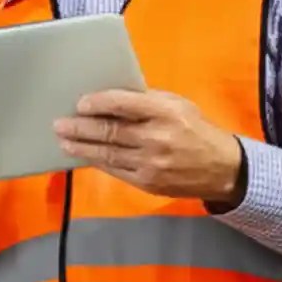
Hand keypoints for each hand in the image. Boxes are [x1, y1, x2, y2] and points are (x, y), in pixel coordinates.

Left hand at [53, 89, 244, 205]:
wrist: (221, 169)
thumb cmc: (196, 129)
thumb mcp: (178, 104)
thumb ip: (147, 100)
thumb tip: (111, 98)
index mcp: (165, 112)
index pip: (123, 105)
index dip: (98, 103)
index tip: (80, 103)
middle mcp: (156, 138)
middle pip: (110, 131)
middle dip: (81, 127)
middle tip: (60, 123)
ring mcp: (151, 163)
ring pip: (108, 153)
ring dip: (82, 146)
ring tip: (63, 140)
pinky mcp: (147, 183)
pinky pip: (115, 170)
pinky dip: (97, 162)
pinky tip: (83, 155)